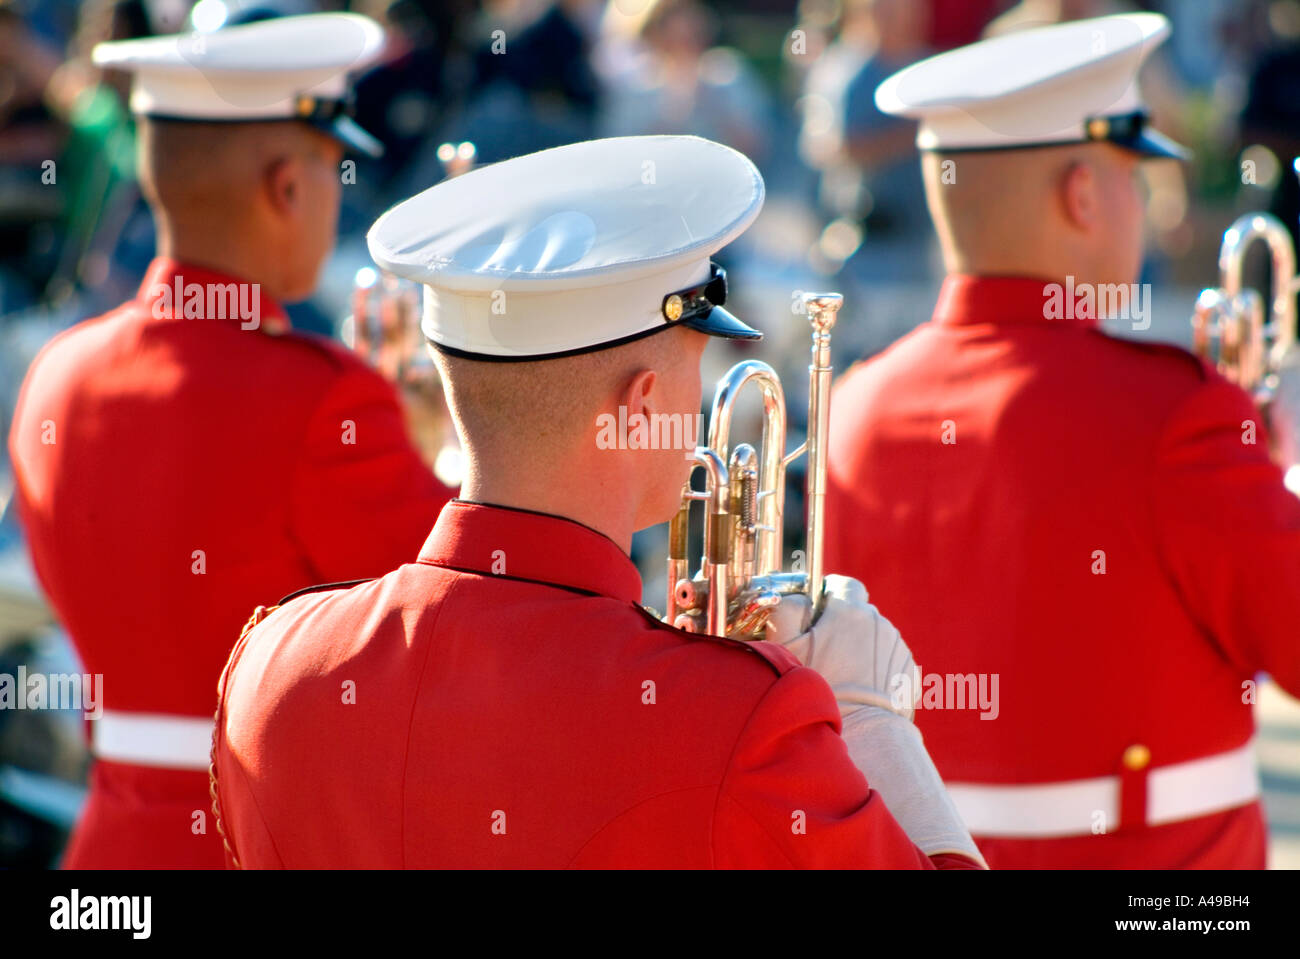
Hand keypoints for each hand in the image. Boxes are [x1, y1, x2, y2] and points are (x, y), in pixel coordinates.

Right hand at [764, 574, 918, 720]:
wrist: (864, 732)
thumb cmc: (821, 688)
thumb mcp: (786, 646)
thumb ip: (786, 609)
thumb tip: (801, 599)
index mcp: (850, 611)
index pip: (844, 585)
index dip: (830, 593)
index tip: (819, 611)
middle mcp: (879, 623)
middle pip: (860, 612)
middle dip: (844, 623)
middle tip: (824, 649)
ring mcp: (898, 648)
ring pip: (876, 636)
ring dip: (861, 647)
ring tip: (843, 675)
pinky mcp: (909, 671)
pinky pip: (889, 660)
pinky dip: (877, 668)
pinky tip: (860, 688)